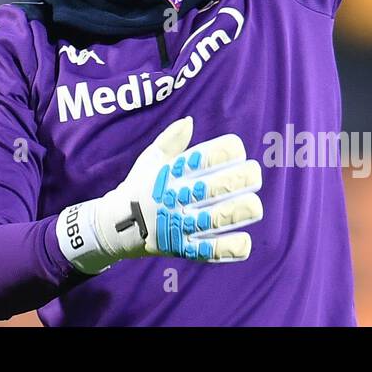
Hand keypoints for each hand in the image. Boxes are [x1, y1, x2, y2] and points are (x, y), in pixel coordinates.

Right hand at [55, 116, 262, 274]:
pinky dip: (230, 248)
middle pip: (214, 188)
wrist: (117, 227)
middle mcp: (174, 199)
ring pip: (216, 219)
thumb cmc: (141, 187)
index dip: (225, 151)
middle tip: (254, 174)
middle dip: (241, 179)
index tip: (238, 150)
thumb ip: (170, 140)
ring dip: (240, 211)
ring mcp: (179, 226)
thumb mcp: (149, 160)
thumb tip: (190, 121)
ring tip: (254, 205)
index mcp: (169, 174)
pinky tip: (245, 241)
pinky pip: (210, 251)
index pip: (201, 158)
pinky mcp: (183, 250)